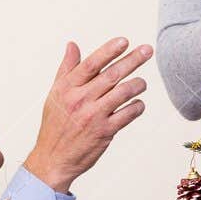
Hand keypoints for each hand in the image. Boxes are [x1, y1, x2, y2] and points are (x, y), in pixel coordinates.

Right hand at [24, 38, 151, 191]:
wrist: (53, 159)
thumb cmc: (55, 125)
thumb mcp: (55, 94)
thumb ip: (66, 69)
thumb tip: (72, 45)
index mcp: (67, 88)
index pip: (91, 64)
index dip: (109, 50)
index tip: (124, 41)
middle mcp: (80, 100)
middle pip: (111, 75)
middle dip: (132, 60)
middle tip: (147, 50)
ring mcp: (93, 116)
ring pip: (124, 93)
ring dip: (138, 84)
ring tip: (142, 82)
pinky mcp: (105, 132)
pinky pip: (128, 114)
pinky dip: (137, 107)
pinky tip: (138, 104)